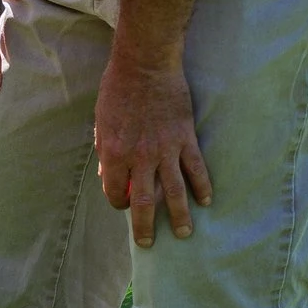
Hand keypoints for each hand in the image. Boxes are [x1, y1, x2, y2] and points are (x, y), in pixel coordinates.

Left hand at [94, 51, 212, 245]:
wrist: (146, 64)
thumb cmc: (117, 89)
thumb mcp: (101, 120)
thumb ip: (104, 148)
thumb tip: (106, 173)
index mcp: (113, 153)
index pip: (114, 191)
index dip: (118, 203)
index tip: (124, 206)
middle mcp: (139, 157)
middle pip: (144, 202)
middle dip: (145, 226)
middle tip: (148, 244)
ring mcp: (165, 149)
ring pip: (174, 192)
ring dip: (179, 216)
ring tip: (183, 234)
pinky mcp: (186, 139)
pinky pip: (196, 169)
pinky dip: (202, 187)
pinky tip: (206, 201)